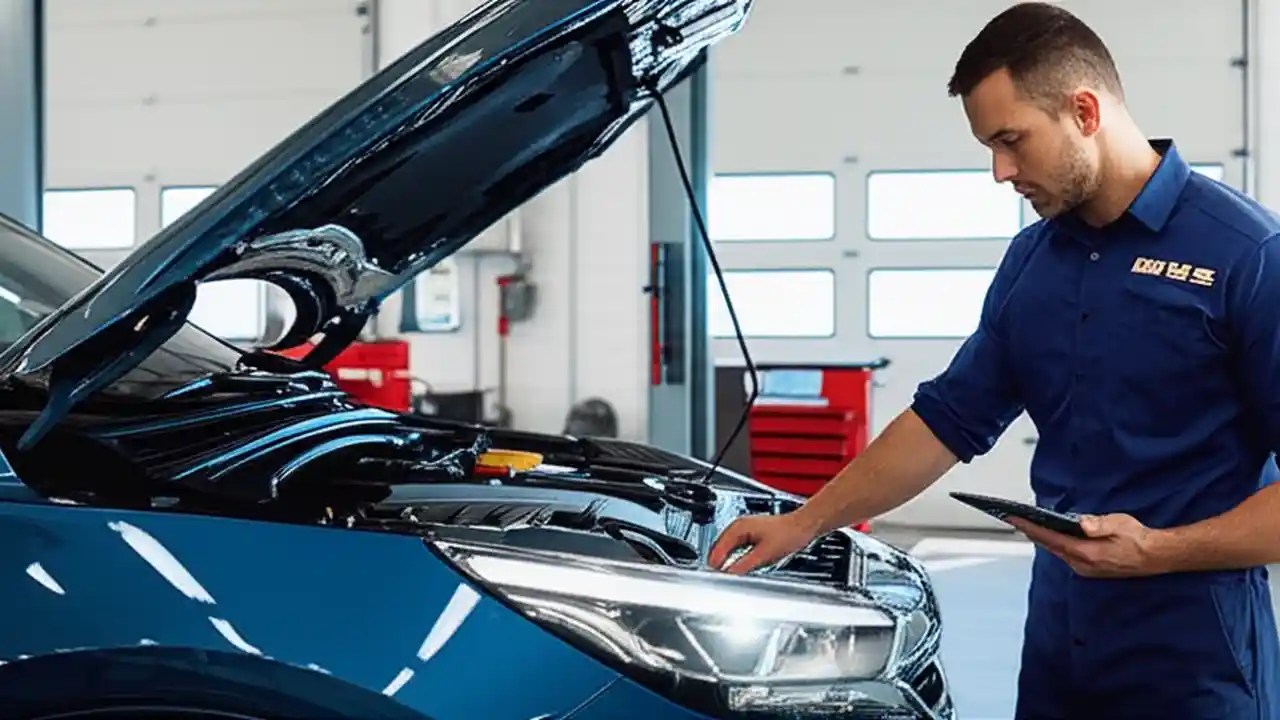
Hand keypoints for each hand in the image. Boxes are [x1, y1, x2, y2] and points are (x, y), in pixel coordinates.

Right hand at [707, 513, 817, 574]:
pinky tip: (736, 568)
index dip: (715, 566)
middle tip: (718, 581)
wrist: (803, 526)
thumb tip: (729, 575)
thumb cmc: (788, 534)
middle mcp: (738, 527)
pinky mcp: (749, 535)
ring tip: (725, 577)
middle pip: (718, 549)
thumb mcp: (765, 554)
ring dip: (725, 562)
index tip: (715, 580)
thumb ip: (744, 565)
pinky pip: (734, 549)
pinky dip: (733, 559)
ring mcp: (743, 530)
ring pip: (726, 549)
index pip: (717, 550)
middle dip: (718, 564)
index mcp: (738, 528)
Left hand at [1009, 513, 1167, 577]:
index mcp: (1087, 553)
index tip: (1016, 519)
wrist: (1154, 556)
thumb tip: (1082, 524)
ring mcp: (1085, 568)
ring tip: (1028, 524)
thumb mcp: (1119, 525)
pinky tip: (1051, 535)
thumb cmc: (1137, 539)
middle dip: (1032, 532)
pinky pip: (1065, 555)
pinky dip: (1055, 544)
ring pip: (1057, 551)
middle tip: (1016, 519)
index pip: (1051, 539)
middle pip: (1050, 546)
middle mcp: (1082, 564)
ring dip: (1043, 538)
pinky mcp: (1089, 568)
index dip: (1031, 528)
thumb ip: (1098, 524)